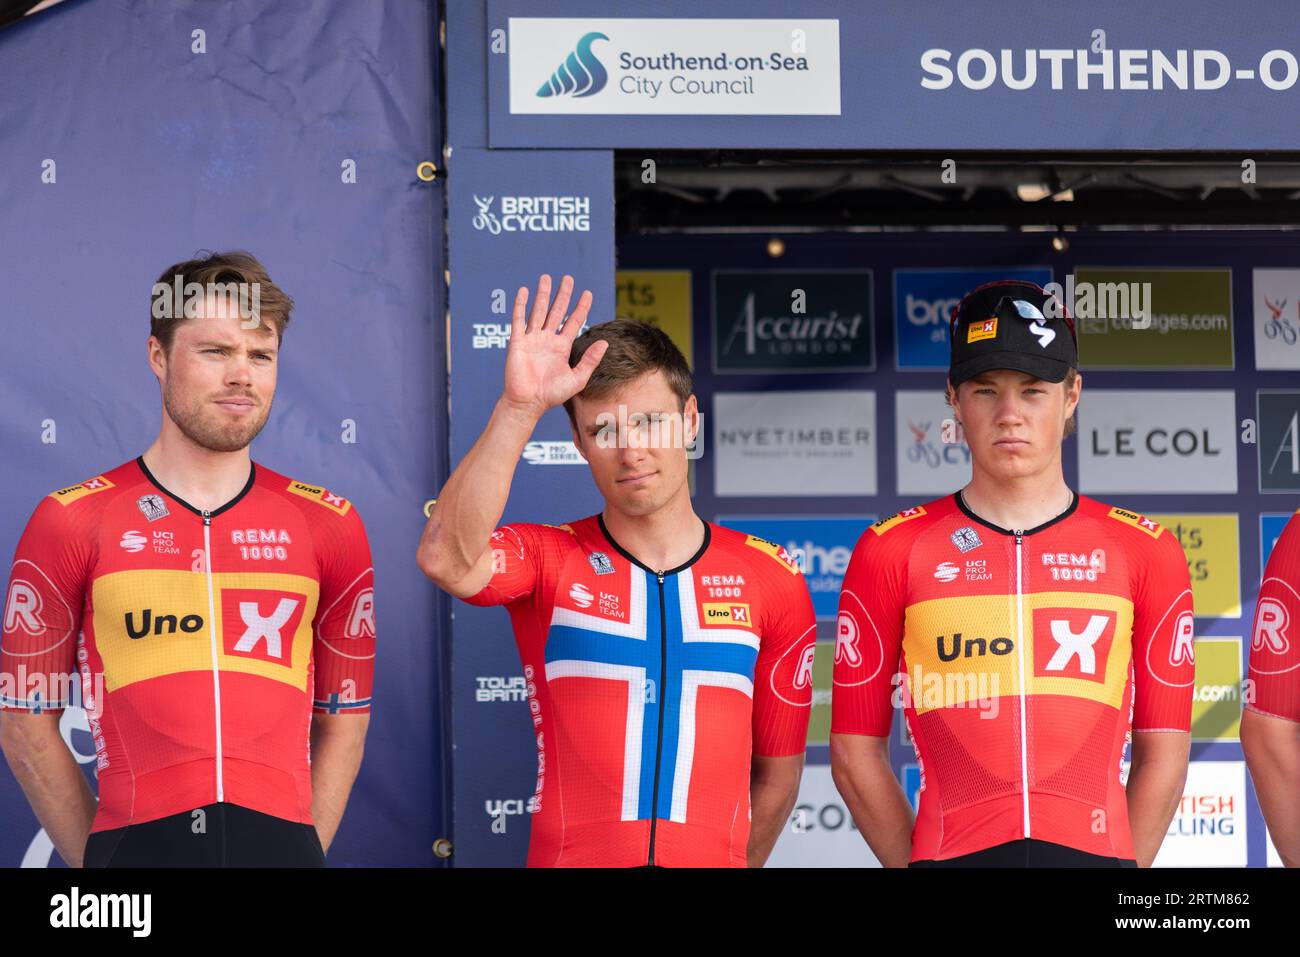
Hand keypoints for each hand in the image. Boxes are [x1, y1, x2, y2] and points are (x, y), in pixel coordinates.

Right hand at [501, 274, 605, 416]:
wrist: (528, 403)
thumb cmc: (552, 395)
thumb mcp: (577, 378)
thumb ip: (590, 360)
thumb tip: (604, 342)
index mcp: (562, 348)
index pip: (573, 322)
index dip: (581, 308)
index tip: (587, 293)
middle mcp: (547, 340)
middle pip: (557, 311)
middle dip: (563, 295)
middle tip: (568, 278)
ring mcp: (532, 339)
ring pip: (539, 311)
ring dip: (543, 294)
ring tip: (546, 277)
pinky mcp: (518, 342)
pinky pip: (519, 320)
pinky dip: (520, 305)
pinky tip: (524, 291)